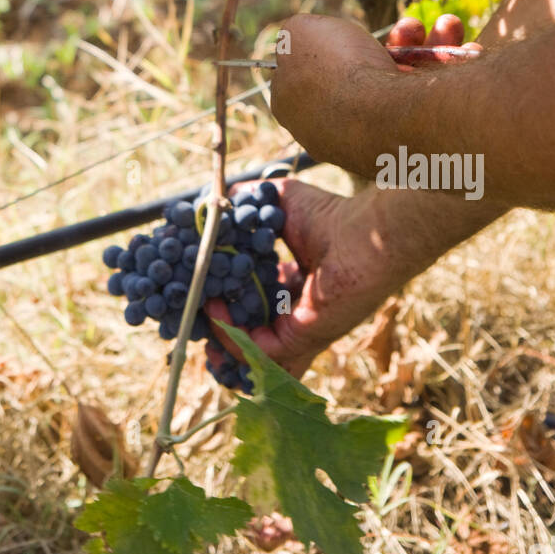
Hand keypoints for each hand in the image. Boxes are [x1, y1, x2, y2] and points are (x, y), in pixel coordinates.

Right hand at [207, 173, 496, 377]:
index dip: (221, 300)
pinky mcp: (302, 336)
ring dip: (221, 344)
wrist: (366, 233)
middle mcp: (294, 312)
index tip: (195, 290)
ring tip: (196, 324)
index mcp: (292, 285)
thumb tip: (211, 201)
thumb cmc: (332, 214)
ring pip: (253, 352)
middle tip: (188, 319)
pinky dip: (234, 336)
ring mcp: (299, 328)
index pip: (250, 303)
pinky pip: (261, 350)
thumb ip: (245, 201)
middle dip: (216, 331)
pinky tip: (216, 311)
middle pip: (248, 333)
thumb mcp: (279, 201)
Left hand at [269, 12, 479, 172]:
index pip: (311, 74)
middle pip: (367, 75)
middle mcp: (333, 133)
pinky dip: (450, 76)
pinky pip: (432, 106)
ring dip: (432, 50)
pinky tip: (468, 53)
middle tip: (413, 26)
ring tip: (449, 27)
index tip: (350, 31)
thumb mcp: (300, 32)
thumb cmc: (337, 70)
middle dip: (400, 44)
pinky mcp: (417, 154)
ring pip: (406, 86)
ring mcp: (376, 144)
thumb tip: (301, 35)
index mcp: (296, 110)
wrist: (387, 117)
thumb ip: (297, 32)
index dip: (334, 46)